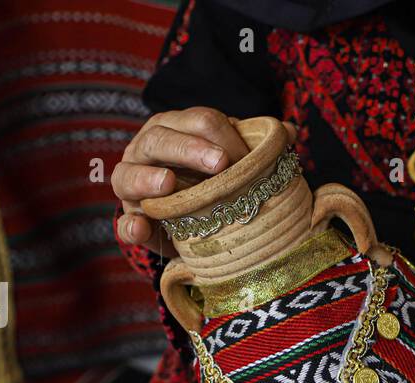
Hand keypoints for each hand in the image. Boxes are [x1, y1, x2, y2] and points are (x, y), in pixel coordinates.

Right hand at [112, 108, 295, 253]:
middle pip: (162, 138)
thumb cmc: (211, 182)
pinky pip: (124, 223)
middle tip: (220, 164)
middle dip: (190, 149)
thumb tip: (290, 131)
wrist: (188, 223)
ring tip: (168, 184)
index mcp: (177, 128)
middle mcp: (148, 149)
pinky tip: (142, 230)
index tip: (249, 159)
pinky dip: (131, 226)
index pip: (199, 120)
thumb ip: (254, 147)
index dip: (226, 136)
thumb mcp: (231, 163)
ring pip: (129, 174)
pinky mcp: (131, 219)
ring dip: (147, 178)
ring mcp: (133, 182)